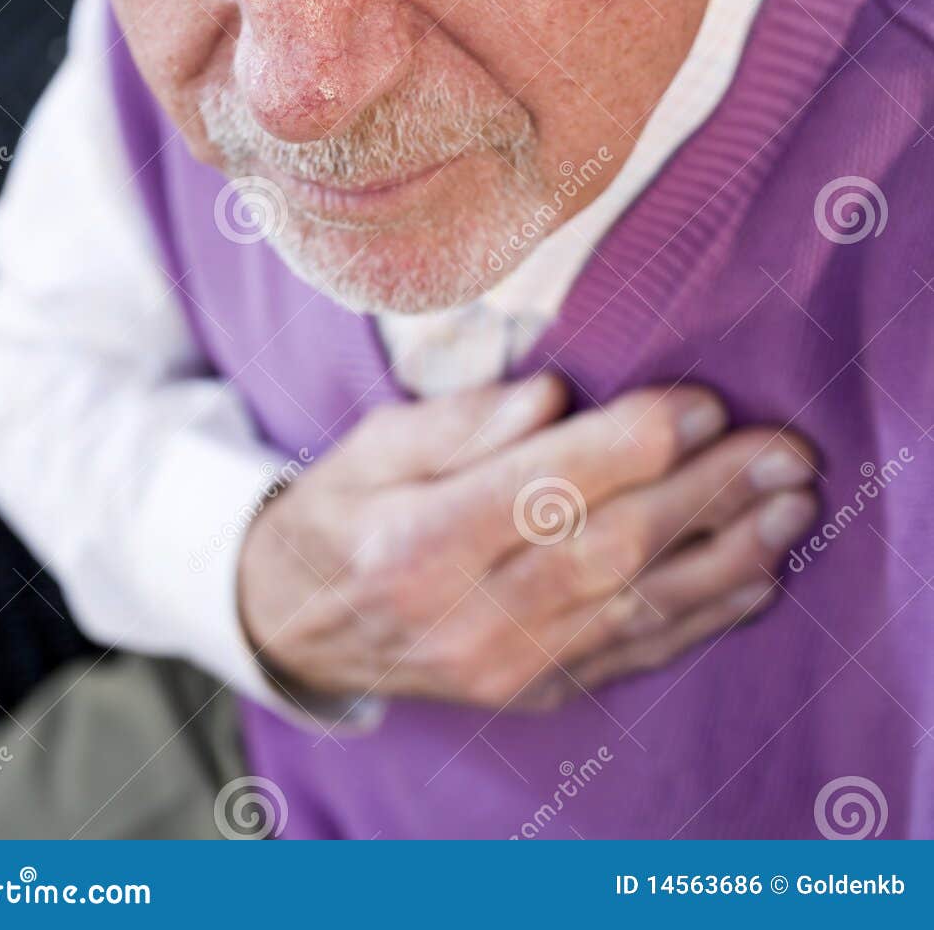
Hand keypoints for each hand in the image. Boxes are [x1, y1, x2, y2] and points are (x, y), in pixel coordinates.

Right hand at [237, 376, 816, 711]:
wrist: (297, 623)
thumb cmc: (343, 510)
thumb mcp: (371, 443)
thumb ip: (459, 420)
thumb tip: (551, 396)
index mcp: (417, 540)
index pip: (543, 490)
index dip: (632, 447)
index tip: (701, 404)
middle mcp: (465, 616)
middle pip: (608, 550)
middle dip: (707, 496)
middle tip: (782, 449)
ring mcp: (504, 667)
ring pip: (636, 608)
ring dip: (727, 556)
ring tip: (791, 507)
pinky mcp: (533, 692)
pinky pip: (632, 653)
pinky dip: (701, 615)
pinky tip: (753, 575)